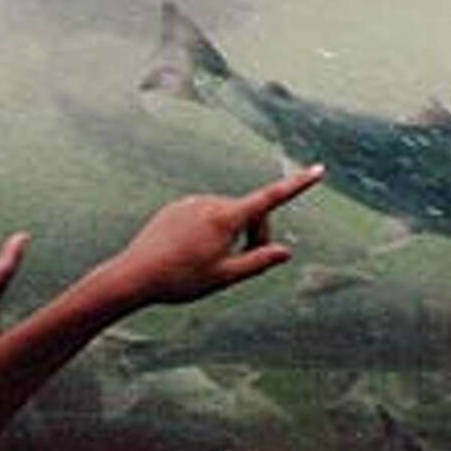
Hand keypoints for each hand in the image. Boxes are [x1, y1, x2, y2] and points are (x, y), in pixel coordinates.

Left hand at [100, 165, 324, 306]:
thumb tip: (286, 252)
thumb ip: (258, 262)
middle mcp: (210, 202)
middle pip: (249, 213)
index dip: (297, 185)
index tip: (318, 170)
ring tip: (209, 264)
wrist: (131, 276)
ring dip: (230, 235)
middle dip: (254, 235)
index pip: (270, 198)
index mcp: (225, 217)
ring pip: (227, 216)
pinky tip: (190, 255)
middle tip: (241, 265)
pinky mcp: (177, 208)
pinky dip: (210, 232)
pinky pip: (205, 215)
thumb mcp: (223, 278)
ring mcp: (192, 202)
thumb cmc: (179, 280)